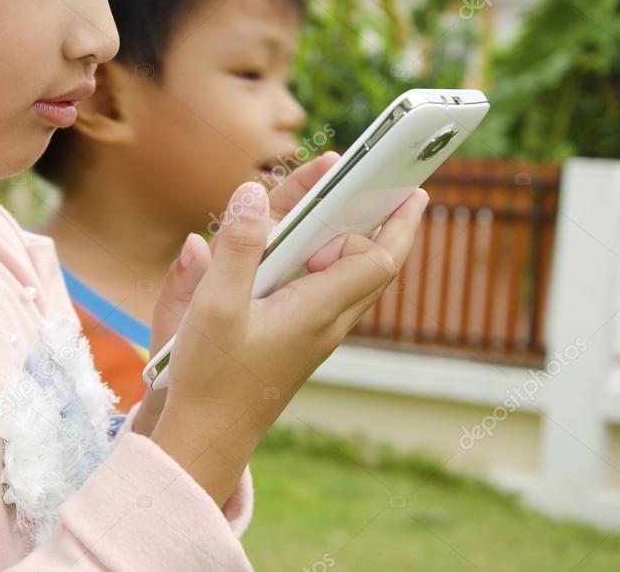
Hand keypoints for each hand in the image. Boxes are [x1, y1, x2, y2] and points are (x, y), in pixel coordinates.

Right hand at [150, 171, 427, 504]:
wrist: (208, 437)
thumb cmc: (212, 378)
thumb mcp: (216, 306)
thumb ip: (238, 247)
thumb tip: (253, 192)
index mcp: (317, 310)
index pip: (378, 259)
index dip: (396, 221)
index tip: (411, 188)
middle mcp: (327, 322)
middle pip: (374, 265)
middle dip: (383, 222)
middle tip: (376, 183)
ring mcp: (315, 333)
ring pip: (351, 278)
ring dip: (348, 238)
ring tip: (327, 202)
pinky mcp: (300, 339)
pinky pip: (328, 291)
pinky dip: (324, 261)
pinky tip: (297, 248)